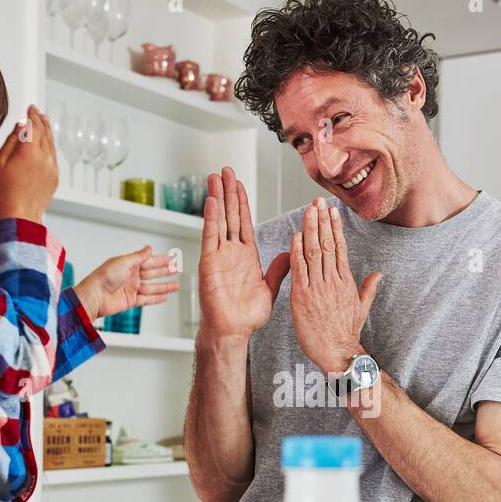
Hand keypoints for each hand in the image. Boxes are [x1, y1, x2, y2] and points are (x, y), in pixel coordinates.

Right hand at [0, 104, 58, 221]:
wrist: (20, 214)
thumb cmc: (6, 191)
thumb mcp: (0, 162)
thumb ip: (12, 141)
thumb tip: (20, 127)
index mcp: (30, 151)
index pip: (34, 125)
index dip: (32, 114)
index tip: (31, 108)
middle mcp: (45, 158)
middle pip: (46, 132)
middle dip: (41, 120)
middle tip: (38, 111)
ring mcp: (52, 167)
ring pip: (52, 143)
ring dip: (48, 131)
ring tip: (44, 122)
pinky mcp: (55, 176)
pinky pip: (53, 156)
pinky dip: (50, 146)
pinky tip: (46, 144)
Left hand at [74, 245, 179, 319]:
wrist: (95, 296)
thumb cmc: (103, 277)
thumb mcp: (124, 262)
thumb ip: (139, 256)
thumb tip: (148, 248)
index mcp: (128, 264)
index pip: (149, 261)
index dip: (161, 260)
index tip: (171, 259)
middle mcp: (130, 276)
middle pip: (152, 273)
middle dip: (165, 271)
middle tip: (176, 270)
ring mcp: (131, 289)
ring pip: (152, 287)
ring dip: (164, 286)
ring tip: (176, 286)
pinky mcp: (131, 301)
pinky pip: (147, 299)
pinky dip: (156, 298)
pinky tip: (164, 297)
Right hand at [198, 167, 289, 342]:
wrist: (233, 331)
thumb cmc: (247, 316)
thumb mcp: (270, 288)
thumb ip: (278, 269)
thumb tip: (290, 252)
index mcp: (246, 256)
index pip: (243, 222)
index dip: (241, 202)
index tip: (238, 184)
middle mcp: (231, 252)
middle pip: (229, 215)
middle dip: (228, 192)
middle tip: (226, 170)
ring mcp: (219, 256)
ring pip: (219, 220)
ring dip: (218, 197)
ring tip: (216, 176)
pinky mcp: (210, 263)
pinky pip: (211, 237)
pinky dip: (211, 218)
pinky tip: (212, 201)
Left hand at [290, 197, 381, 372]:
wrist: (337, 353)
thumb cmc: (347, 333)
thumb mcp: (361, 308)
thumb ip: (368, 288)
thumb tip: (378, 275)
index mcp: (346, 281)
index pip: (340, 247)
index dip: (335, 226)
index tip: (332, 210)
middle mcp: (332, 281)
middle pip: (327, 244)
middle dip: (322, 220)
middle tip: (316, 201)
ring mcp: (317, 288)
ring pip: (314, 252)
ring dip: (310, 229)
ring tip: (307, 210)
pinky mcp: (302, 297)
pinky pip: (299, 270)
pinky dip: (297, 251)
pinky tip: (296, 235)